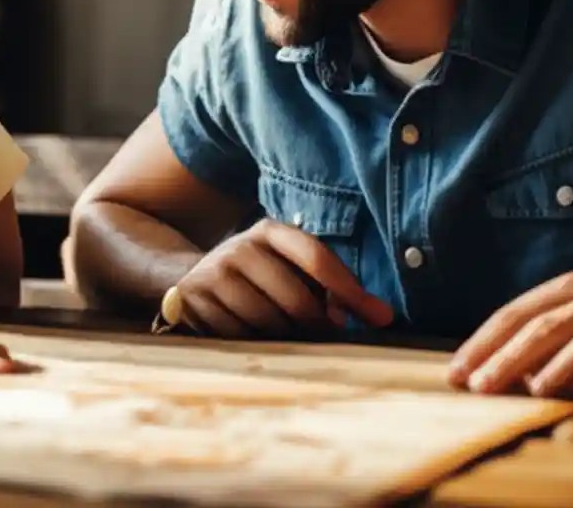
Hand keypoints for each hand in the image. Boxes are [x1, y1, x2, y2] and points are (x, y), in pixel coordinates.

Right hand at [175, 218, 393, 337]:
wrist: (192, 276)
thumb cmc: (259, 276)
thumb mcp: (289, 267)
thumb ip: (330, 287)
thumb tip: (379, 316)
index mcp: (270, 231)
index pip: (316, 257)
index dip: (349, 290)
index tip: (380, 317)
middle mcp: (240, 246)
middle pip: (295, 298)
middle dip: (317, 324)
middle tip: (324, 334)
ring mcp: (214, 273)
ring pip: (267, 321)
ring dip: (284, 335)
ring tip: (284, 331)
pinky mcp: (194, 299)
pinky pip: (237, 334)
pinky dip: (251, 341)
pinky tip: (251, 332)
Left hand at [450, 271, 572, 397]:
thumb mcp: (567, 338)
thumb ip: (532, 349)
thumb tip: (484, 375)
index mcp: (565, 289)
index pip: (511, 315)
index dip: (481, 344)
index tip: (456, 373)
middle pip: (539, 325)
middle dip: (506, 357)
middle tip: (480, 386)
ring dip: (556, 364)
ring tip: (533, 390)